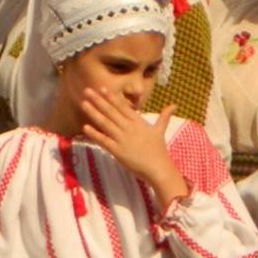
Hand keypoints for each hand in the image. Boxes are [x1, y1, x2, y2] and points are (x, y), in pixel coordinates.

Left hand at [80, 93, 187, 208]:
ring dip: (94, 113)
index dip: (112, 97)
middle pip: (111, 112)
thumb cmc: (159, 150)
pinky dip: (94, 134)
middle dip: (98, 100)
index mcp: (138, 122)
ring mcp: (123, 139)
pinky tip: (85, 127)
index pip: (123, 107)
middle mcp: (129, 128)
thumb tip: (174, 105)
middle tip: (87, 90)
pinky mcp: (118, 151)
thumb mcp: (161, 130)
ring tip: (83, 103)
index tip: (102, 88)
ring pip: (105, 123)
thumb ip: (164, 117)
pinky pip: (104, 141)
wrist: (159, 169)